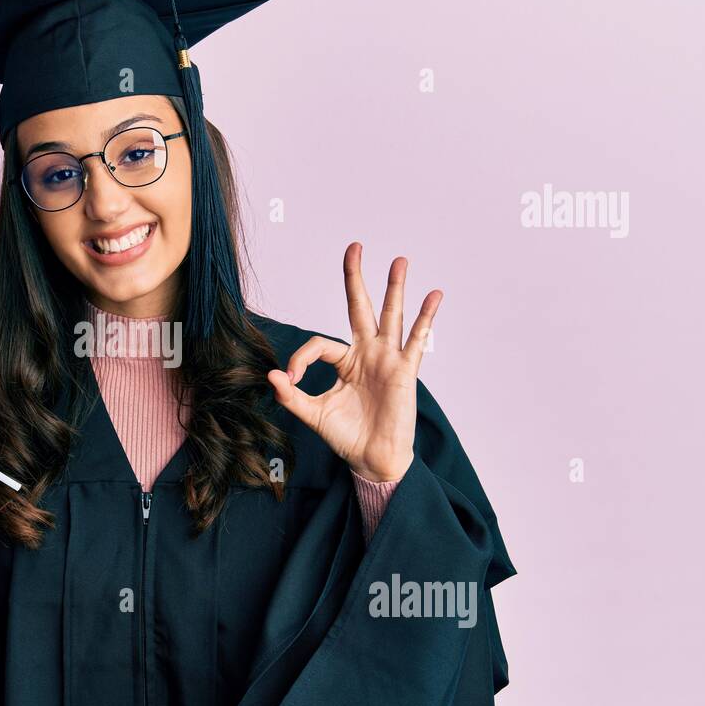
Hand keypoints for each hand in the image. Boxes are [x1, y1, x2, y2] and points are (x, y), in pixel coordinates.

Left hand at [268, 241, 440, 481]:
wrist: (371, 459)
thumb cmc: (346, 436)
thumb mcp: (312, 414)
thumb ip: (291, 396)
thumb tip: (271, 376)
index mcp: (344, 362)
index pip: (320, 344)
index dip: (301, 358)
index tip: (291, 378)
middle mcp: (366, 354)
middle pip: (360, 307)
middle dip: (355, 278)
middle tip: (354, 246)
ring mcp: (387, 359)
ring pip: (390, 316)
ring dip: (395, 288)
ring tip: (399, 260)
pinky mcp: (404, 371)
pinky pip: (417, 340)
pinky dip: (426, 318)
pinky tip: (433, 296)